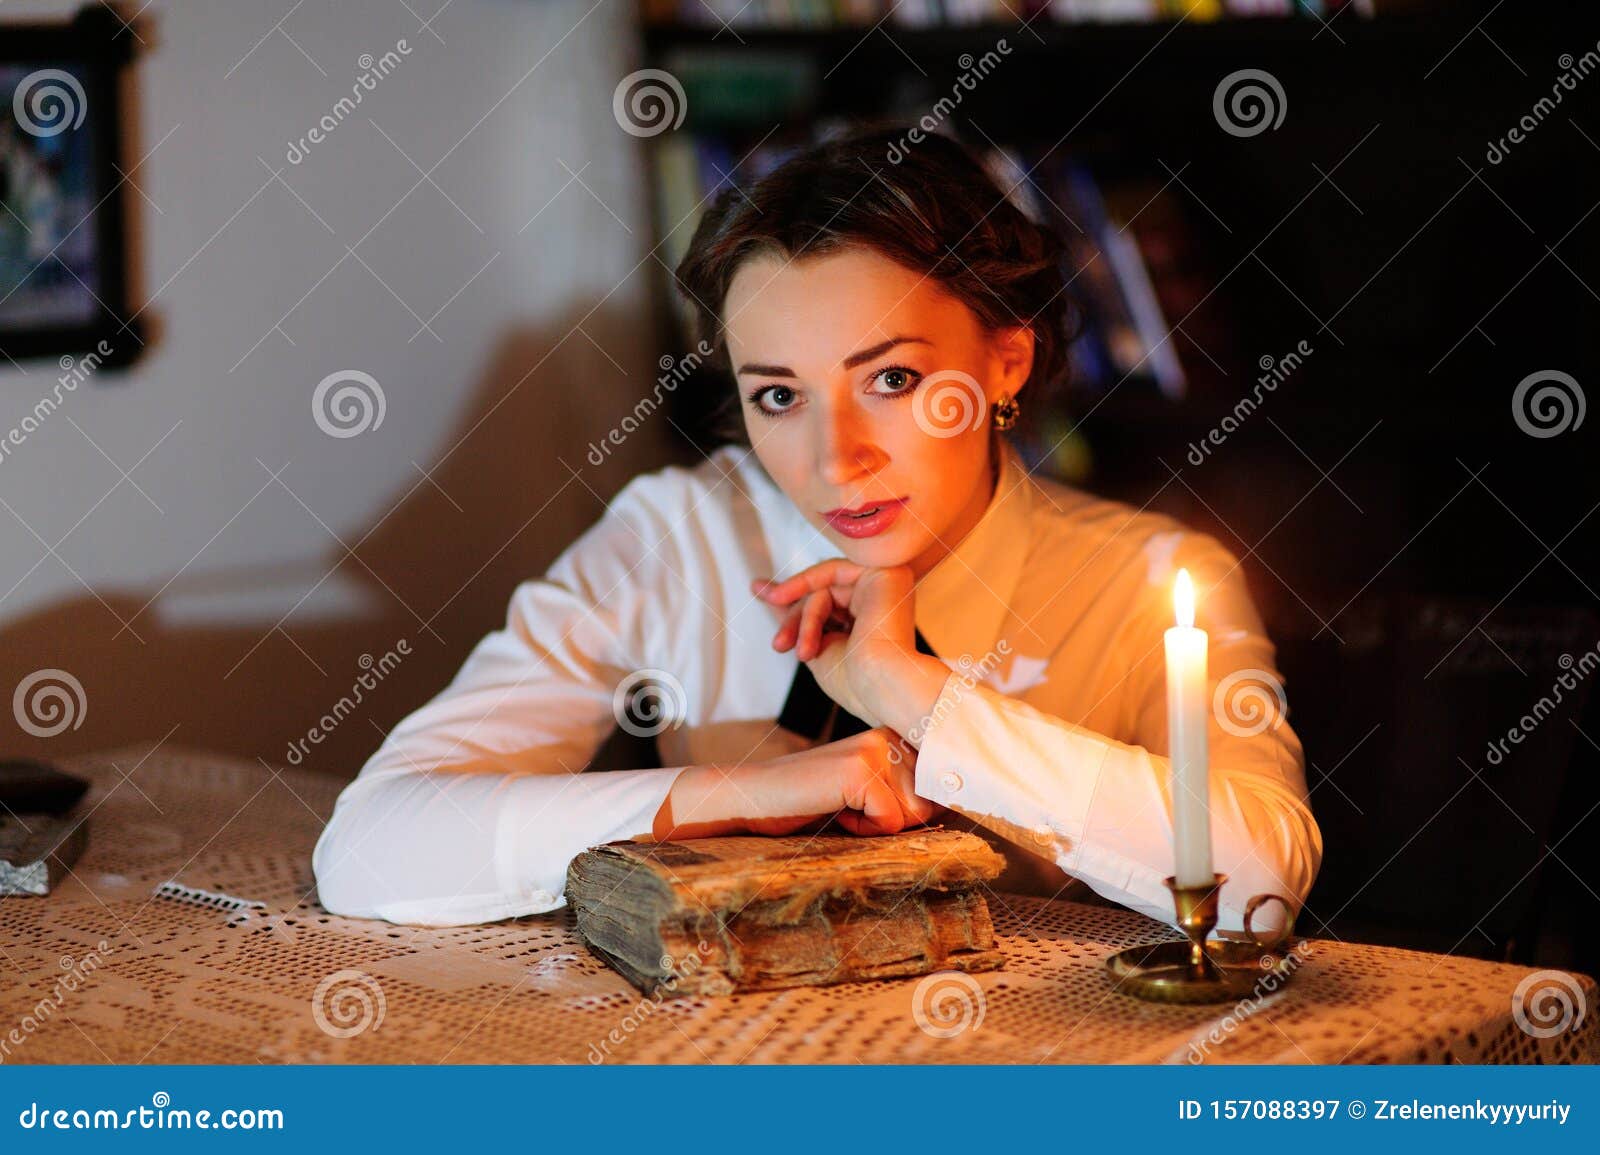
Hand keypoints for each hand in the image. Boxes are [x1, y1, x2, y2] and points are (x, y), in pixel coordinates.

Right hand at [653, 727, 937, 839]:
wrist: (755, 799)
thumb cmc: (811, 802)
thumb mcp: (868, 794)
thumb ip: (909, 794)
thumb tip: (961, 807)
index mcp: (894, 737)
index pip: (936, 792)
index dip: (905, 814)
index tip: (868, 803)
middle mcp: (890, 736)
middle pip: (928, 806)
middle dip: (891, 821)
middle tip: (848, 806)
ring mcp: (876, 749)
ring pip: (913, 815)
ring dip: (876, 826)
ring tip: (840, 805)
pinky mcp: (861, 770)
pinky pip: (890, 823)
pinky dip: (862, 830)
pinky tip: (833, 808)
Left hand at [751, 561, 918, 730]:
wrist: (881, 686)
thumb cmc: (855, 682)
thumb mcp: (815, 645)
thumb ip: (795, 616)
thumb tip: (763, 588)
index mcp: (870, 623)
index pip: (825, 601)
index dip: (790, 596)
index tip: (757, 588)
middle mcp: (879, 602)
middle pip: (821, 596)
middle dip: (793, 620)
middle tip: (780, 645)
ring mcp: (883, 586)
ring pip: (824, 588)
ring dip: (802, 619)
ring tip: (803, 651)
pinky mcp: (884, 572)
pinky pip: (831, 571)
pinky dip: (805, 585)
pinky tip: (782, 598)